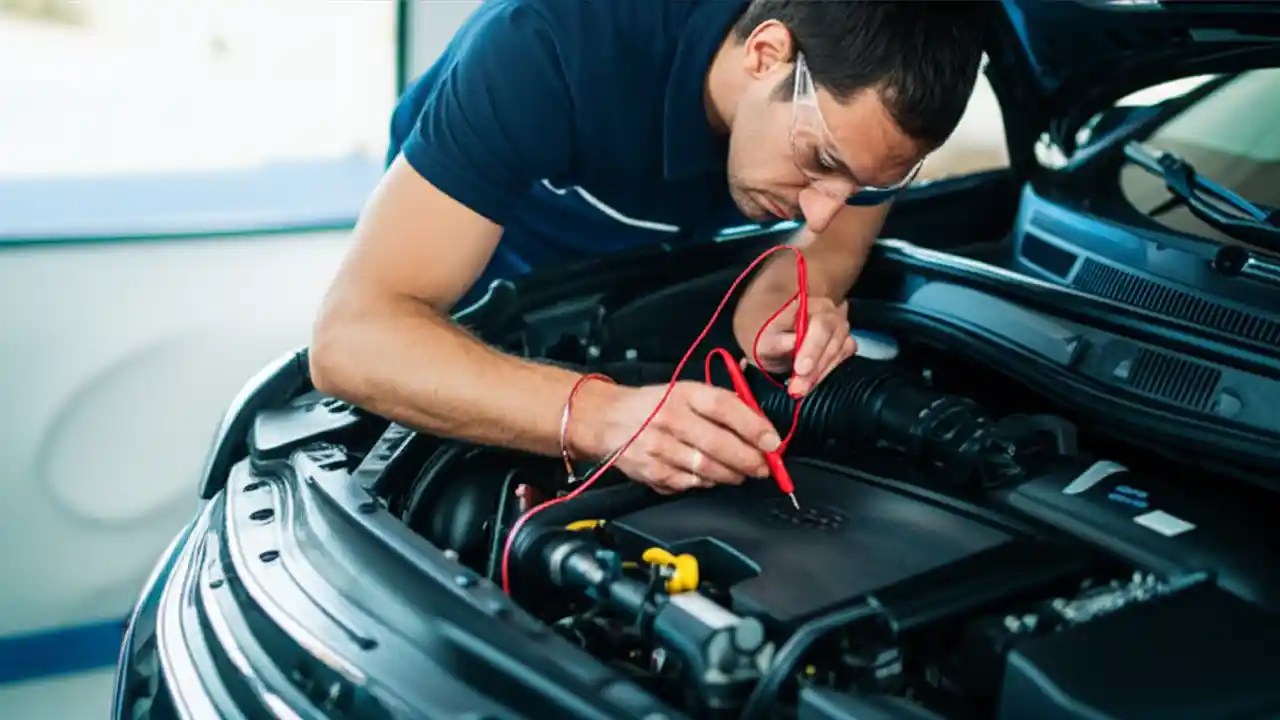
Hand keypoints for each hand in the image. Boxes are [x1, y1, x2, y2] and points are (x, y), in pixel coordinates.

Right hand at [576, 381, 781, 494]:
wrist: (607, 418)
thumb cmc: (654, 405)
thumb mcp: (686, 391)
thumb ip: (722, 405)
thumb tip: (761, 426)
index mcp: (684, 393)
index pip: (726, 408)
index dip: (754, 426)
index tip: (772, 441)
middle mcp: (671, 419)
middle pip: (719, 444)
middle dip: (749, 459)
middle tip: (764, 466)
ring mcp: (659, 447)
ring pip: (707, 468)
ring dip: (732, 474)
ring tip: (742, 473)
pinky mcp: (651, 471)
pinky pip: (689, 483)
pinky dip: (706, 482)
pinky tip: (712, 477)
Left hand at [734, 289, 855, 396]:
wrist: (774, 336)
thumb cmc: (768, 335)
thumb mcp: (764, 339)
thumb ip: (777, 341)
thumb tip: (794, 344)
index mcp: (811, 305)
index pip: (820, 325)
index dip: (812, 348)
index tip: (800, 369)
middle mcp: (831, 314)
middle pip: (832, 341)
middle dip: (815, 369)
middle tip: (797, 388)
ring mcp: (840, 329)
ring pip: (839, 353)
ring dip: (820, 374)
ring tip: (799, 390)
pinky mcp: (844, 345)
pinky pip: (842, 360)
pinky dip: (827, 373)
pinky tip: (811, 383)